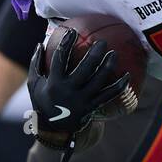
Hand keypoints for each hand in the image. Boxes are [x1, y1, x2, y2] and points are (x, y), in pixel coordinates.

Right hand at [28, 29, 128, 147]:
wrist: (54, 129)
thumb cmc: (44, 101)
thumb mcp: (34, 84)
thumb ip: (36, 63)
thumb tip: (40, 43)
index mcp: (54, 82)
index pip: (60, 59)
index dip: (66, 44)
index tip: (73, 32)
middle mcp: (68, 91)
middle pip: (84, 68)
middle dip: (94, 53)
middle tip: (102, 42)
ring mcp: (82, 100)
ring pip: (99, 81)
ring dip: (108, 66)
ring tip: (114, 54)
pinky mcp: (92, 107)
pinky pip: (108, 95)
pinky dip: (119, 86)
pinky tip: (127, 76)